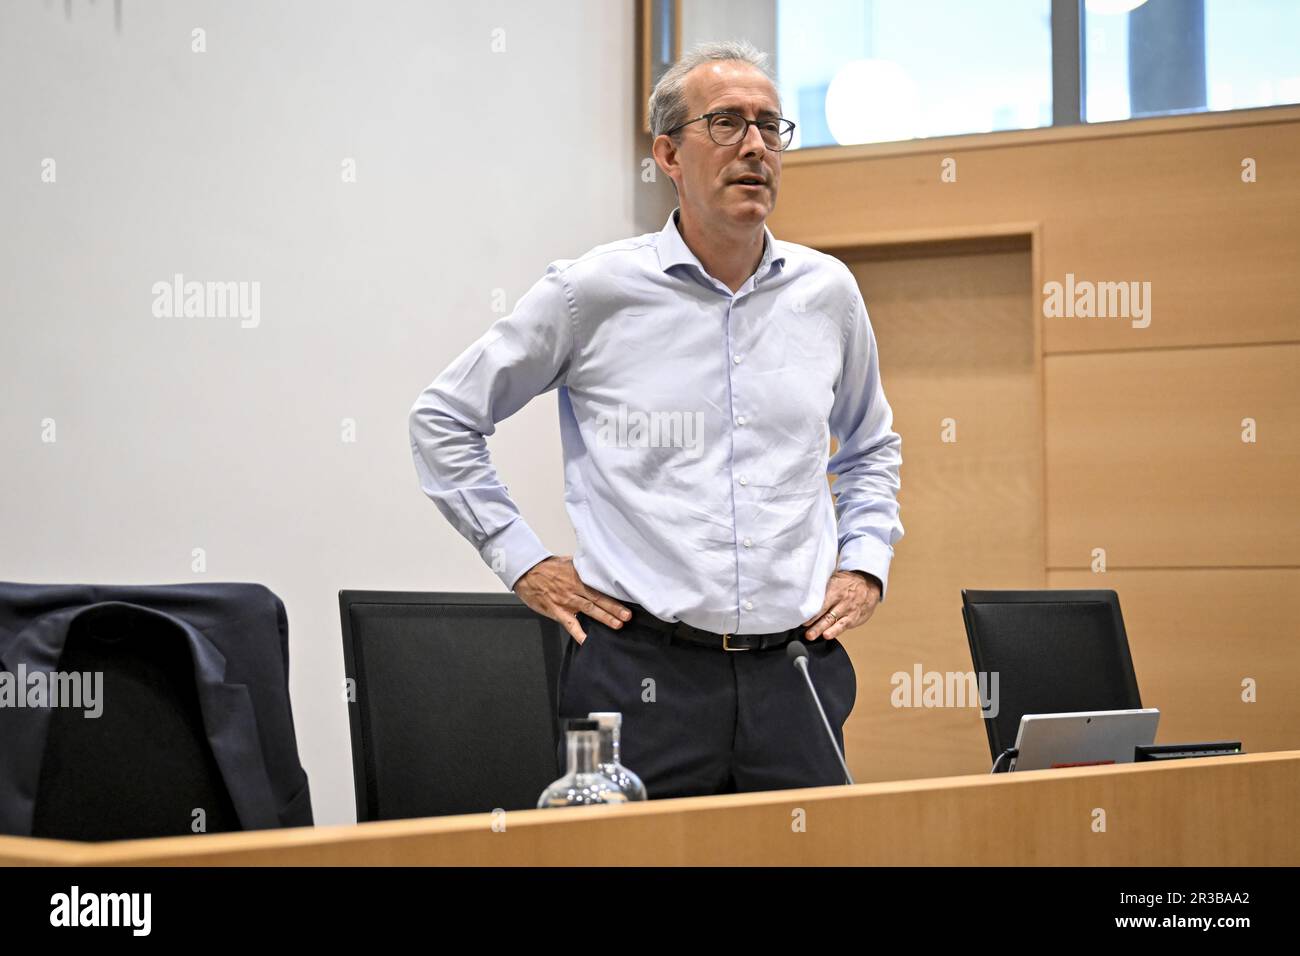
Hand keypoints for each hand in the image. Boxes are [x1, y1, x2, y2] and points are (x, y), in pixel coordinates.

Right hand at [513, 555, 630, 644]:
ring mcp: (566, 601)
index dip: (614, 593)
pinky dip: (579, 634)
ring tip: (617, 625)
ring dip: (604, 618)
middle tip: (628, 616)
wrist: (526, 572)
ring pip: (588, 610)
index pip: (600, 585)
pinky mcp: (556, 611)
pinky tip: (587, 641)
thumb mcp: (568, 562)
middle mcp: (574, 589)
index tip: (628, 598)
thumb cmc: (546, 567)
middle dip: (614, 608)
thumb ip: (583, 567)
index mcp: (578, 576)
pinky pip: (569, 624)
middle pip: (598, 599)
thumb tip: (598, 567)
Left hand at [802, 570, 880, 640]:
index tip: (801, 618)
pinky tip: (828, 635)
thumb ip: (822, 587)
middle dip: (815, 625)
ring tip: (814, 636)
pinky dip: (835, 631)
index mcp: (835, 590)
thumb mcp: (835, 579)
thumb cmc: (847, 582)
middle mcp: (842, 601)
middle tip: (806, 633)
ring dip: (823, 630)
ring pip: (834, 622)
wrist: (869, 584)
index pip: (821, 602)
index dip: (811, 612)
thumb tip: (804, 592)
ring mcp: (849, 611)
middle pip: (826, 614)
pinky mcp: (854, 618)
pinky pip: (843, 626)